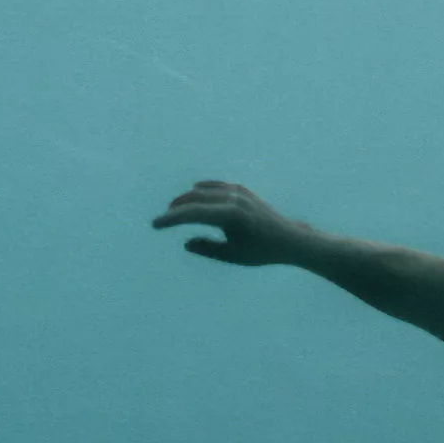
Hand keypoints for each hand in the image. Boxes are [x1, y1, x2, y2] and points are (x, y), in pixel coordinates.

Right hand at [152, 179, 309, 266]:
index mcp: (230, 216)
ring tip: (174, 210)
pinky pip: (216, 186)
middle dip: (175, 209)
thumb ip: (208, 249)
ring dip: (187, 200)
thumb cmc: (261, 251)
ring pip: (204, 192)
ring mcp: (237, 192)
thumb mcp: (233, 256)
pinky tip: (194, 192)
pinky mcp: (241, 190)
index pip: (192, 214)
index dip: (171, 219)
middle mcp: (233, 199)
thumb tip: (186, 242)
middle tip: (162, 220)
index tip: (155, 225)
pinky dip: (203, 189)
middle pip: (194, 200)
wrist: (288, 239)